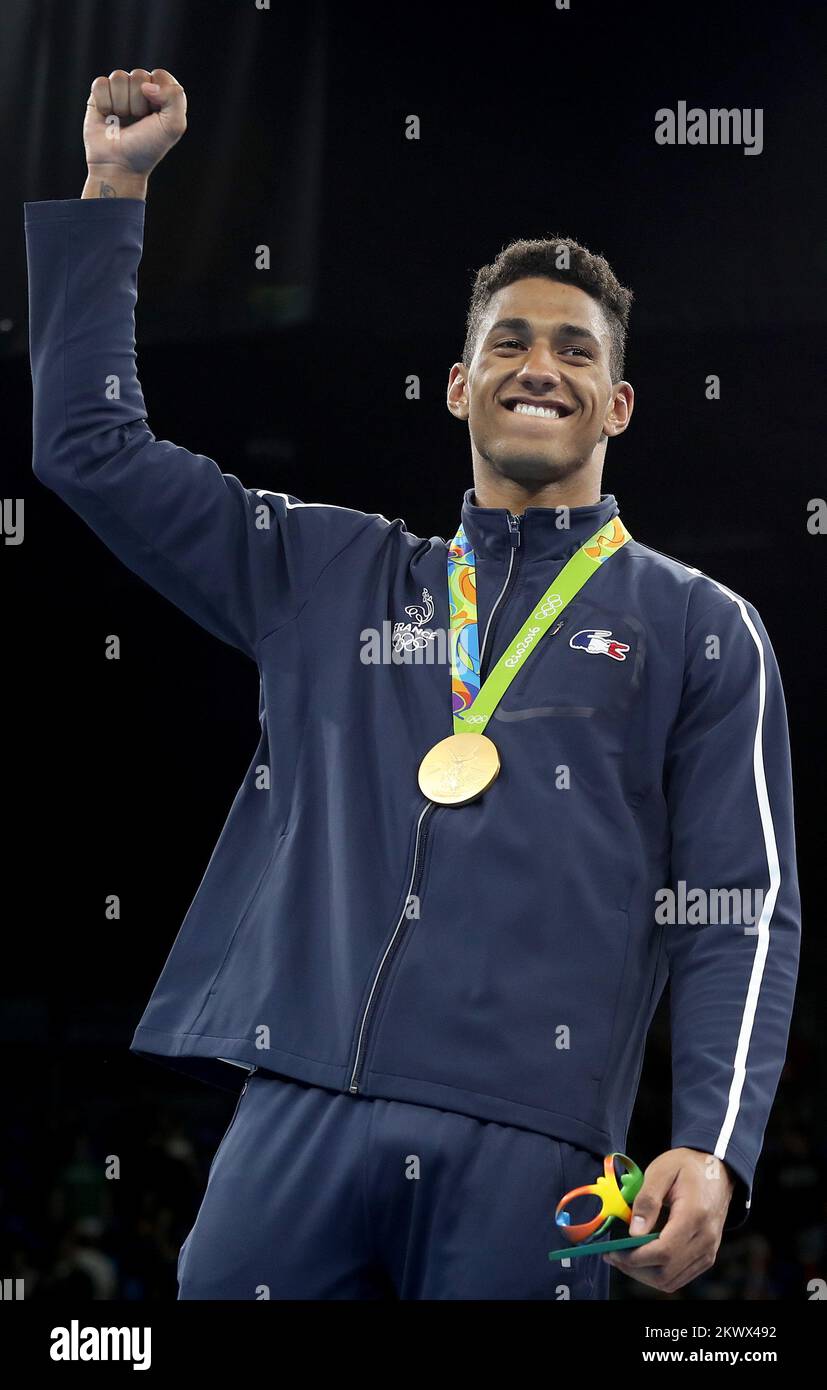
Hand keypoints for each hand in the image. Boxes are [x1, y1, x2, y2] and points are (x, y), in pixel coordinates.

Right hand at [83, 68, 186, 179]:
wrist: (119, 165)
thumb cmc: (147, 148)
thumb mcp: (173, 126)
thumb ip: (175, 97)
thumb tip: (147, 85)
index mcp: (161, 96)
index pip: (160, 75)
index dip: (158, 94)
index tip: (155, 115)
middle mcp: (140, 91)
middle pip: (138, 75)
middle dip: (138, 102)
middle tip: (137, 122)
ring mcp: (119, 92)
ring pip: (118, 77)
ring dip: (121, 104)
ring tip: (122, 120)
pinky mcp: (99, 95)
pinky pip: (100, 83)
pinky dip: (104, 102)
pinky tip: (107, 116)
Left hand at [603, 1147, 734, 1293]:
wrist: (716, 1169)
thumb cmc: (687, 1166)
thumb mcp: (661, 1171)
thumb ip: (647, 1200)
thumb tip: (634, 1233)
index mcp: (695, 1216)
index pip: (663, 1252)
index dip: (634, 1258)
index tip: (612, 1251)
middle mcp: (706, 1239)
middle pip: (666, 1272)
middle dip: (635, 1269)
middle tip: (613, 1256)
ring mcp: (709, 1250)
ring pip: (671, 1280)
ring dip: (644, 1275)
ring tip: (624, 1258)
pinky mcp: (707, 1256)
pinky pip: (679, 1277)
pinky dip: (657, 1273)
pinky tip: (642, 1258)